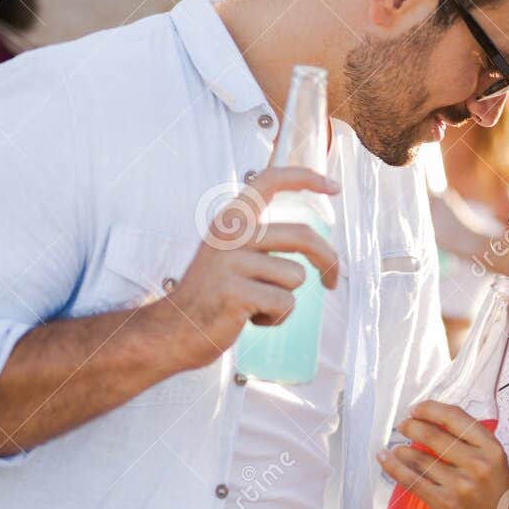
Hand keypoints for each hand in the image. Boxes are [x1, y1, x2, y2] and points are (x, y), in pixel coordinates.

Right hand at [160, 167, 339, 369]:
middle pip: (302, 236)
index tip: (334, 187)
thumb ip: (262, 240)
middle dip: (329, 260)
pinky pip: (285, 303)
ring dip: (286, 299)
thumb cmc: (213, 296)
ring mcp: (231, 262)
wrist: (174, 331)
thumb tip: (314, 242)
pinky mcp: (236, 292)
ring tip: (256, 305)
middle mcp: (230, 234)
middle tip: (333, 281)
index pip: (269, 181)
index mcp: (230, 220)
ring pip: (295, 276)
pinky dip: (276, 318)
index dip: (305, 178)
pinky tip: (249, 319)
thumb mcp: (231, 255)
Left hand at [377, 400, 508, 508]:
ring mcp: (460, 485)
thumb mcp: (495, 466)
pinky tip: (385, 459)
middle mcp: (478, 464)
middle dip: (412, 426)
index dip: (431, 409)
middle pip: (434, 435)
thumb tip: (437, 424)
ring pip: (419, 458)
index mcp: (493, 450)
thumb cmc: (496, 501)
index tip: (417, 409)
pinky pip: (411, 480)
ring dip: (401, 449)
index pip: (456, 418)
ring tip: (396, 448)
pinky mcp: (444, 503)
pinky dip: (394, 467)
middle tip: (403, 425)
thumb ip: (473, 446)